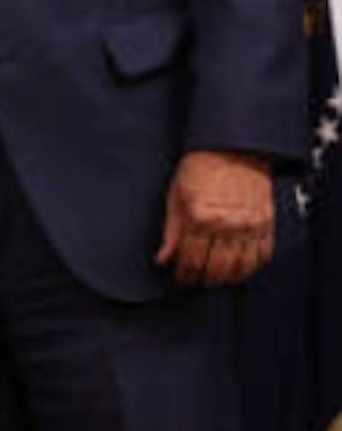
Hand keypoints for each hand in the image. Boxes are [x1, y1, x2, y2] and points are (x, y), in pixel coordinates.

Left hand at [156, 149, 275, 287]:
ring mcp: (249, 224)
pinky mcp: (266, 222)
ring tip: (217, 279)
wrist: (232, 148)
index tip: (181, 280)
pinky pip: (262, 254)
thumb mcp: (175, 196)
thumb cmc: (200, 168)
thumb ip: (171, 232)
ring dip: (228, 278)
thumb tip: (163, 258)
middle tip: (197, 282)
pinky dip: (251, 267)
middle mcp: (227, 224)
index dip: (184, 275)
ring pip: (240, 266)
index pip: (191, 260)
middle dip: (204, 280)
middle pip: (216, 268)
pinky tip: (240, 269)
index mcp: (200, 217)